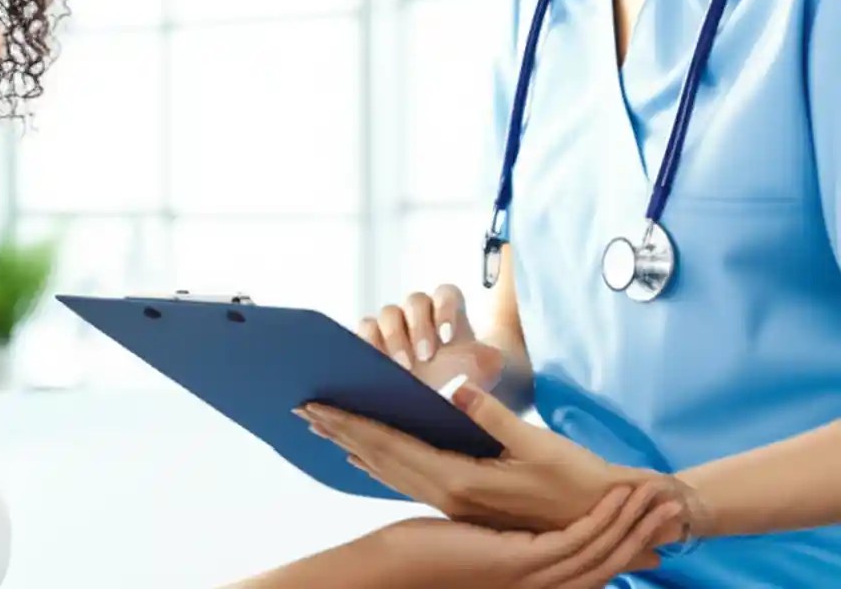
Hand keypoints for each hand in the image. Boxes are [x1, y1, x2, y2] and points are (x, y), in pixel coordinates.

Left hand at [297, 379, 664, 531]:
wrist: (604, 520)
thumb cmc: (578, 480)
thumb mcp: (538, 444)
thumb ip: (492, 415)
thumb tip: (455, 385)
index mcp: (460, 481)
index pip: (390, 447)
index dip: (350, 424)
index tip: (316, 405)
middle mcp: (448, 495)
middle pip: (379, 458)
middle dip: (339, 431)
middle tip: (302, 408)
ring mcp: (452, 501)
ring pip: (388, 471)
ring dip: (353, 446)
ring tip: (322, 425)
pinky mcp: (461, 500)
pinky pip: (407, 478)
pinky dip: (379, 462)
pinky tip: (363, 455)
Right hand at [358, 285, 504, 391]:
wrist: (437, 408)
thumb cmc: (461, 384)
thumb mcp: (484, 371)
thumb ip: (489, 357)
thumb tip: (483, 354)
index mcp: (448, 315)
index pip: (446, 294)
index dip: (445, 309)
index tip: (447, 336)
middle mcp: (419, 316)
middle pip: (415, 301)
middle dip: (420, 327)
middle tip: (426, 356)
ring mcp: (394, 327)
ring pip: (388, 313)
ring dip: (394, 336)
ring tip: (403, 367)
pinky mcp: (372, 342)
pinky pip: (365, 328)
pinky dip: (370, 341)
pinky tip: (379, 363)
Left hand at [390, 483, 682, 588]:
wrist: (396, 571)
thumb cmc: (424, 556)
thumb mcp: (474, 538)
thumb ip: (500, 536)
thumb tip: (505, 524)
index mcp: (533, 583)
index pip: (592, 567)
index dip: (626, 548)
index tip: (652, 530)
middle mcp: (542, 587)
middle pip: (609, 560)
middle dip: (645, 533)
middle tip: (676, 510)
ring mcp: (536, 578)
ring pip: (602, 549)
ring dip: (636, 522)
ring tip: (663, 499)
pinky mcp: (524, 564)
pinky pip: (579, 540)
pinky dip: (606, 519)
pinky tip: (622, 498)